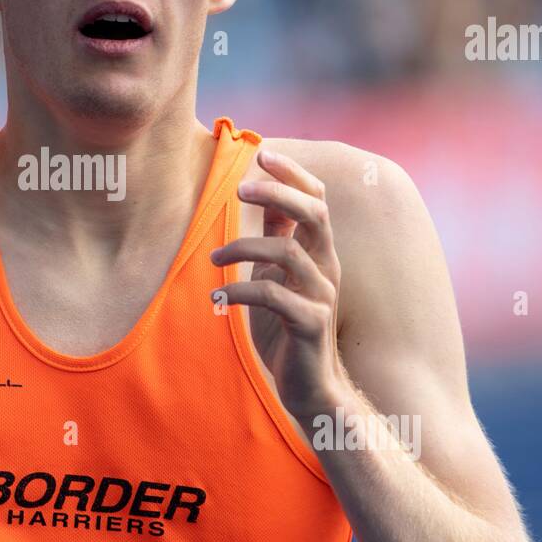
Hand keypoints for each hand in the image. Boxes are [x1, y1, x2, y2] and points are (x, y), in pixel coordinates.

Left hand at [210, 148, 345, 420]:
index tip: (263, 154)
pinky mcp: (310, 324)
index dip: (293, 174)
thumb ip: (277, 240)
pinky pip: (273, 295)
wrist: (310, 388)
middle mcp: (327, 268)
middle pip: (315, 213)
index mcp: (320, 253)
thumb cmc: (288, 328)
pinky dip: (239, 292)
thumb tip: (263, 197)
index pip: (316, 199)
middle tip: (240, 188)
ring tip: (214, 260)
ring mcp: (322, 295)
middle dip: (278, 192)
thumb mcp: (279, 277)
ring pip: (287, 252)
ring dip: (242, 248)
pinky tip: (218, 301)